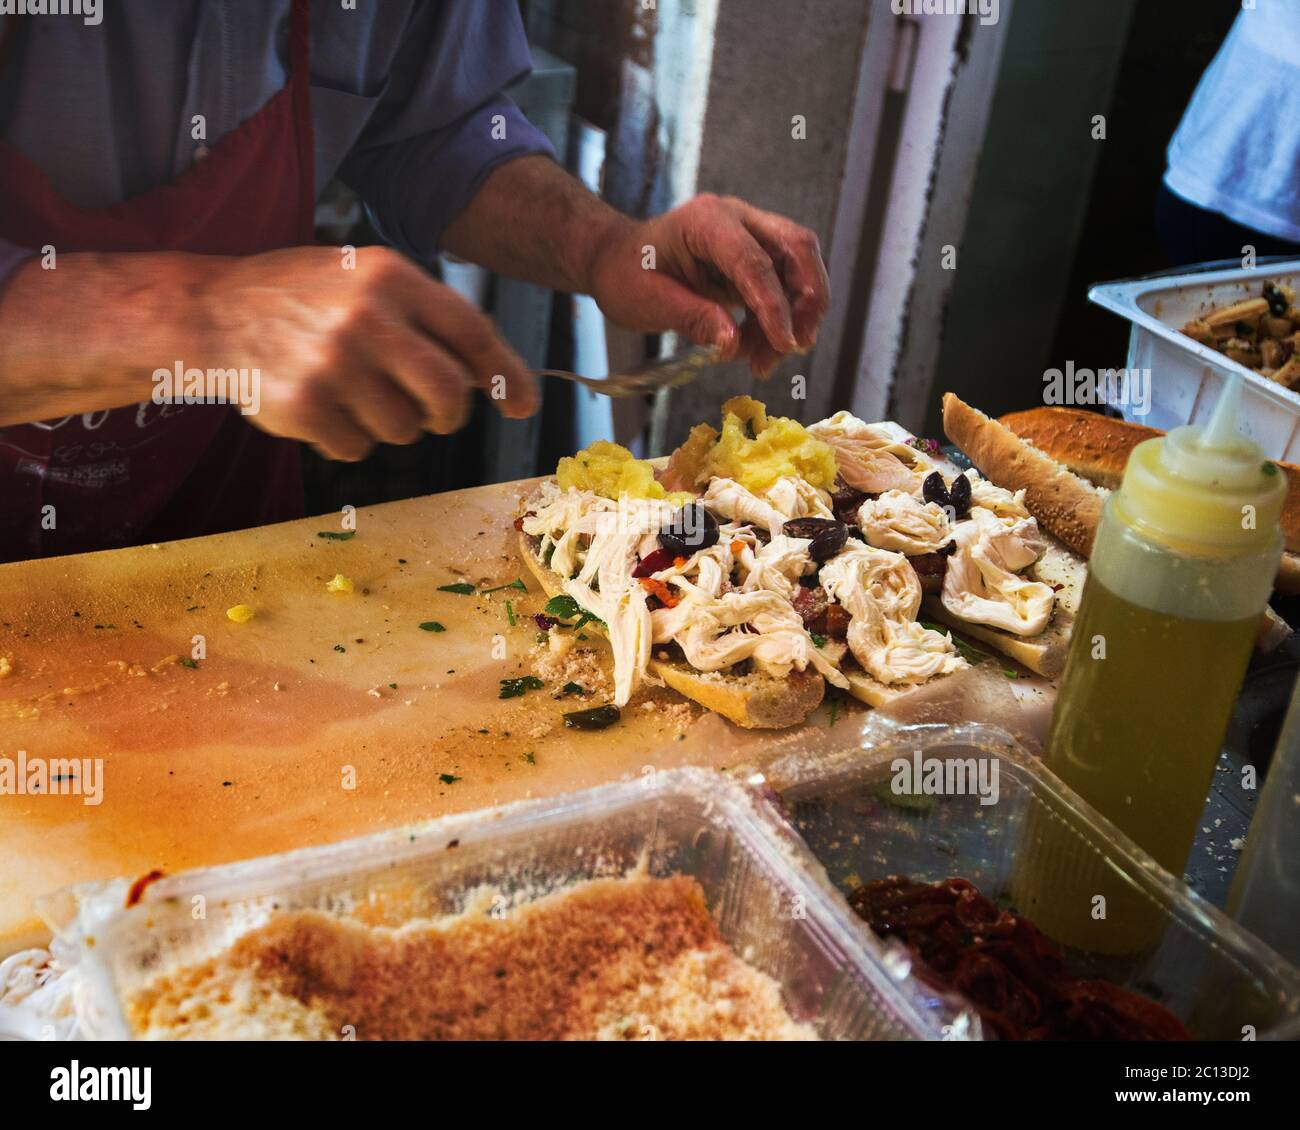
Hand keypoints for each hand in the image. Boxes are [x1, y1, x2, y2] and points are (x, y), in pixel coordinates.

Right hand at [198, 246, 535, 460]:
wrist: (212, 310)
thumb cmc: (305, 298)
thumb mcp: (365, 280)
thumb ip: (425, 317)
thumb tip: (493, 376)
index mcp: (389, 276)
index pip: (471, 331)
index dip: (505, 373)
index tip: (525, 403)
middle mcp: (364, 316)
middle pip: (448, 393)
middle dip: (449, 416)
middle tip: (436, 417)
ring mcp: (331, 362)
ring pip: (403, 429)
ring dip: (390, 426)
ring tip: (354, 395)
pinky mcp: (302, 405)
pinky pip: (357, 448)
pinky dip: (348, 440)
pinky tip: (321, 407)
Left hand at [587, 194, 830, 377]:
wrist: (617, 263)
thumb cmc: (626, 276)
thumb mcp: (649, 302)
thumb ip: (693, 319)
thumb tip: (732, 344)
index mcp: (707, 220)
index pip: (754, 260)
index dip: (774, 304)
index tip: (784, 343)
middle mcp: (738, 220)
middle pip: (797, 250)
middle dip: (808, 301)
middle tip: (797, 346)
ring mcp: (751, 237)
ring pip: (798, 271)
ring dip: (794, 319)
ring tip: (764, 363)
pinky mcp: (755, 261)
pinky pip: (783, 289)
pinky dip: (777, 324)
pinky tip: (756, 350)